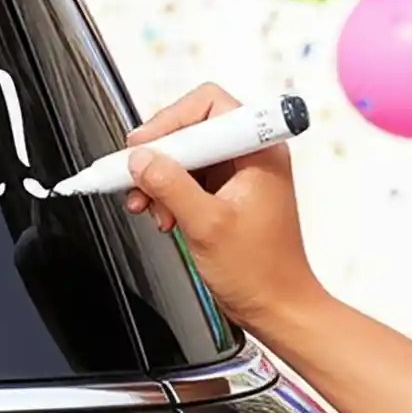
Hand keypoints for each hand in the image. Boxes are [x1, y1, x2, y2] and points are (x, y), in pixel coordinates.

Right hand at [123, 83, 325, 328]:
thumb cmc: (261, 271)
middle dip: (158, 156)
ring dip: (158, 178)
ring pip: (183, 156)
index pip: (209, 105)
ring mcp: (236, 175)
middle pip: (191, 129)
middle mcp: (250, 156)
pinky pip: (185, 178)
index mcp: (259, 151)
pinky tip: (160, 214)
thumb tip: (140, 160)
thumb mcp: (206, 225)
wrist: (276, 307)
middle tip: (135, 177)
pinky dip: (166, 193)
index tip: (143, 148)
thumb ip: (170, 186)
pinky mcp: (224, 193)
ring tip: (146, 205)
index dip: (171, 122)